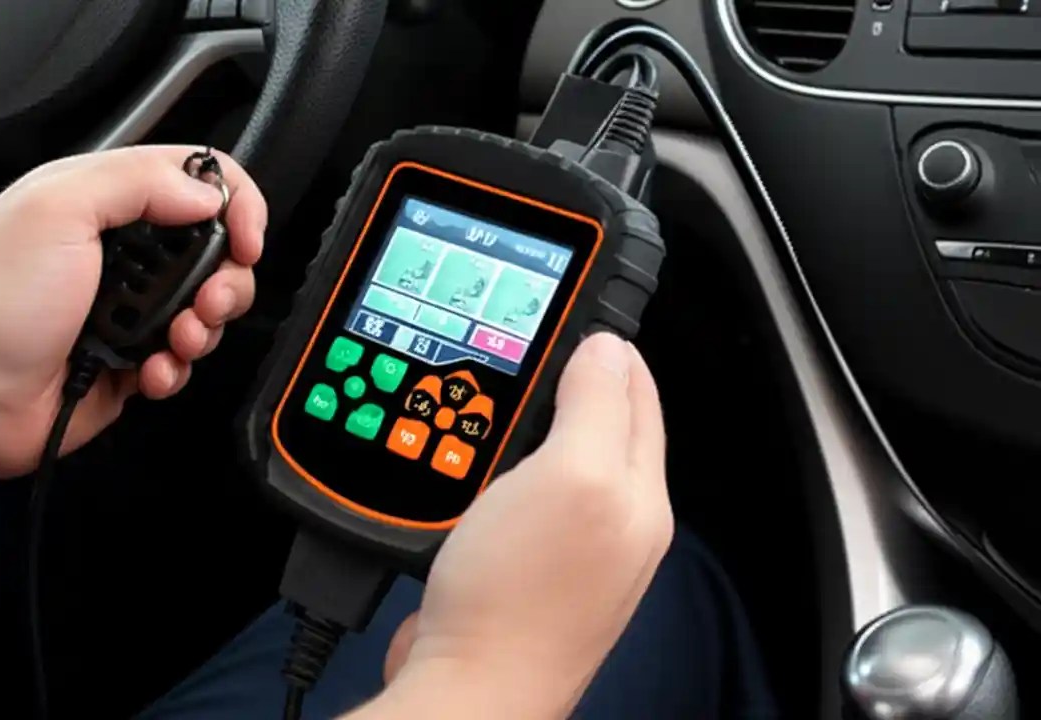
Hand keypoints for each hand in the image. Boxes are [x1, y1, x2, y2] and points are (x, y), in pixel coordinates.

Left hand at [0, 146, 266, 478]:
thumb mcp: (56, 209)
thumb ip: (137, 183)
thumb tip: (206, 196)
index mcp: (102, 200)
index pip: (195, 178)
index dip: (235, 203)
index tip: (244, 239)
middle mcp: (120, 251)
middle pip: (215, 250)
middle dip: (227, 279)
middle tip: (208, 300)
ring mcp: (127, 308)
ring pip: (208, 309)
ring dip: (204, 329)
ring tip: (174, 342)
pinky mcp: (130, 360)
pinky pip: (184, 361)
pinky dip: (175, 370)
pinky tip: (147, 373)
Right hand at [362, 334, 671, 717]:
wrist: (469, 687)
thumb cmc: (518, 599)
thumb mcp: (567, 477)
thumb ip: (594, 406)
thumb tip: (607, 348)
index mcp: (638, 493)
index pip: (637, 393)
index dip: (605, 346)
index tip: (572, 310)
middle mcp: (616, 520)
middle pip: (601, 424)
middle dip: (572, 380)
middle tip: (535, 345)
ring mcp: (572, 548)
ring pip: (559, 460)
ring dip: (535, 422)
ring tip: (510, 390)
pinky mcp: (528, 569)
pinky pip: (523, 498)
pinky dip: (506, 469)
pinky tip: (481, 462)